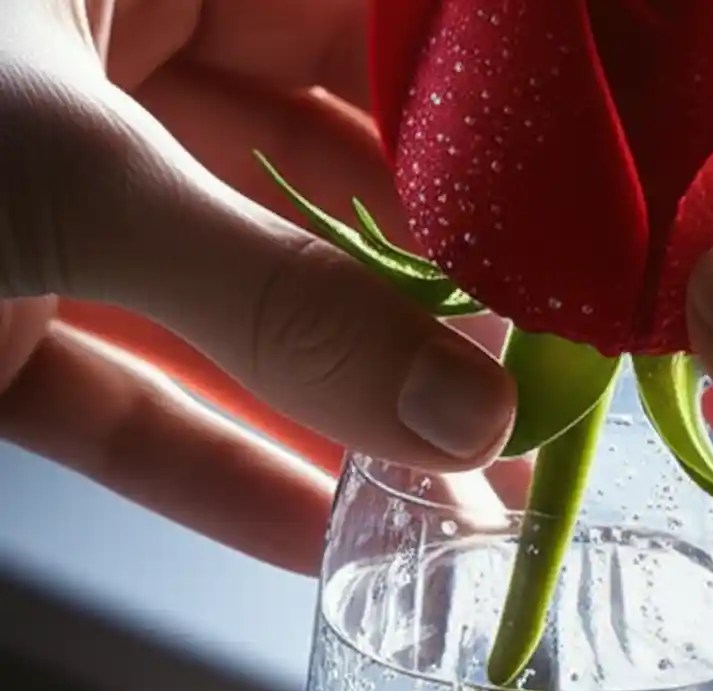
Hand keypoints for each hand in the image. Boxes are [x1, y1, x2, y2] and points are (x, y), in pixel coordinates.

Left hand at [0, 2, 516, 574]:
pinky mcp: (5, 330)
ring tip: (465, 482)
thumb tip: (459, 407)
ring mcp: (59, 216)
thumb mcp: (69, 178)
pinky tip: (321, 530)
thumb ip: (270, 291)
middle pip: (318, 185)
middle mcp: (110, 83)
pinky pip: (133, 397)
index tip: (568, 212)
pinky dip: (216, 467)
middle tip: (532, 368)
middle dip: (424, 292)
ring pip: (235, 309)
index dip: (478, 112)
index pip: (364, 29)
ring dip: (340, 406)